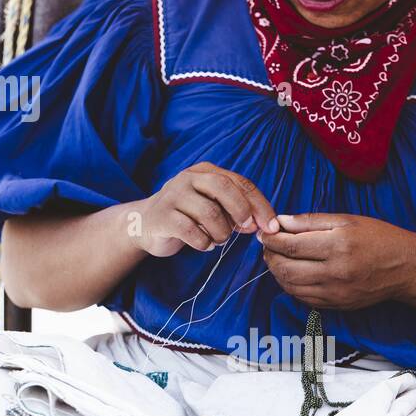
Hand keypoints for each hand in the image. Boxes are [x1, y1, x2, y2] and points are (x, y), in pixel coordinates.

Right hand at [129, 163, 278, 258]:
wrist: (143, 224)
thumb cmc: (186, 215)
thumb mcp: (212, 205)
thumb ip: (235, 210)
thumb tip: (261, 223)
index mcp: (205, 171)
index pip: (240, 183)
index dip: (260, 205)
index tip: (271, 226)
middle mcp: (187, 178)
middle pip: (224, 188)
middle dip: (242, 212)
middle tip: (247, 230)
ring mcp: (173, 195)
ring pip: (209, 213)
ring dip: (221, 233)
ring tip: (218, 239)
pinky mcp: (162, 216)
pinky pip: (192, 231)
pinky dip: (204, 243)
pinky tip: (203, 244)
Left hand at [257, 212, 415, 309]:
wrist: (406, 267)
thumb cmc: (378, 238)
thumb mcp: (346, 220)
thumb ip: (310, 221)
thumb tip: (280, 221)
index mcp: (338, 246)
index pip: (291, 246)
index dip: (271, 239)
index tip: (265, 233)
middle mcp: (336, 272)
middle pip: (286, 268)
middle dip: (270, 256)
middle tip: (267, 246)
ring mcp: (336, 292)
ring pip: (291, 286)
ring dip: (277, 272)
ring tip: (276, 258)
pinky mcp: (337, 305)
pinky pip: (303, 298)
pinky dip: (290, 286)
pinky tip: (291, 273)